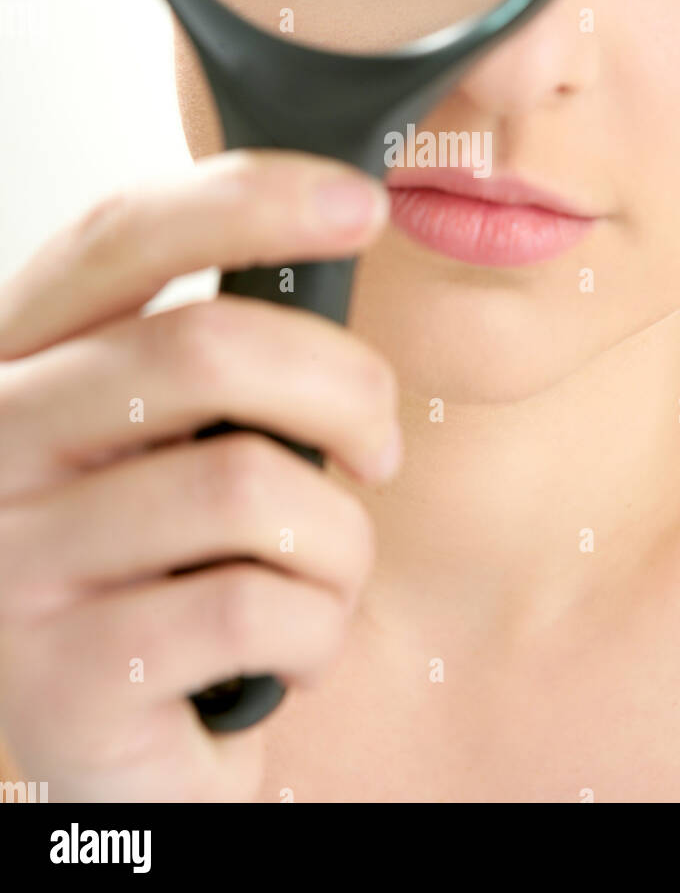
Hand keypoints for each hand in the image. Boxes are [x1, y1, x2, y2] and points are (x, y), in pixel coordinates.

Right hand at [0, 150, 399, 801]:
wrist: (111, 743)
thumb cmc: (159, 565)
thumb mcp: (159, 433)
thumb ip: (208, 347)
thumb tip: (335, 224)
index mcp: (23, 359)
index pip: (123, 235)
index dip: (250, 199)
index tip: (360, 202)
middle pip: (209, 346)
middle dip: (347, 389)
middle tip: (379, 446)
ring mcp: (12, 564)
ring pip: (250, 485)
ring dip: (339, 539)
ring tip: (320, 572)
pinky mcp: (63, 681)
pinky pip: (252, 609)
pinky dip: (315, 628)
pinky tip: (290, 650)